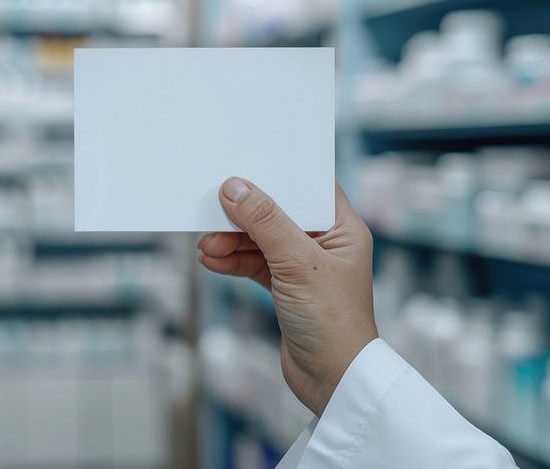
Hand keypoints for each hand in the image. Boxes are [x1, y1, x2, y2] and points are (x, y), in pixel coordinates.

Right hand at [198, 178, 377, 416]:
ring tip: (206, 246)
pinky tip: (212, 261)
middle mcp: (326, 243)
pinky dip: (234, 261)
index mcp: (343, 228)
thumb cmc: (332, 321)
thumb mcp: (296, 263)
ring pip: (262, 240)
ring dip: (233, 241)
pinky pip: (255, 264)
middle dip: (245, 214)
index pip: (309, 187)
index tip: (244, 166)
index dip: (279, 175)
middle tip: (213, 210)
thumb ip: (265, 222)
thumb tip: (235, 187)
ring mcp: (305, 267)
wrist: (334, 382)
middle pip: (278, 212)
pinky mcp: (287, 288)